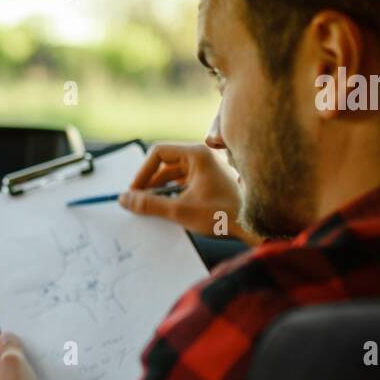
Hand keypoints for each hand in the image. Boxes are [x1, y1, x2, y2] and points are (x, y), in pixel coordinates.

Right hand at [117, 142, 260, 244]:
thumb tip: (124, 199)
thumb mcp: (180, 211)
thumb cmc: (223, 215)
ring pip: (174, 176)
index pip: (158, 153)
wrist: (255, 227)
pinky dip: (174, 195)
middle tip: (139, 204)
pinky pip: (185, 184)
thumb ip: (149, 205)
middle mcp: (203, 157)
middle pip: (165, 165)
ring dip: (161, 192)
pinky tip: (171, 211)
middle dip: (150, 185)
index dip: (142, 173)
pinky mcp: (212, 182)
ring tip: (154, 210)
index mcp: (196, 155)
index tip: (135, 192)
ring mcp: (209, 170)